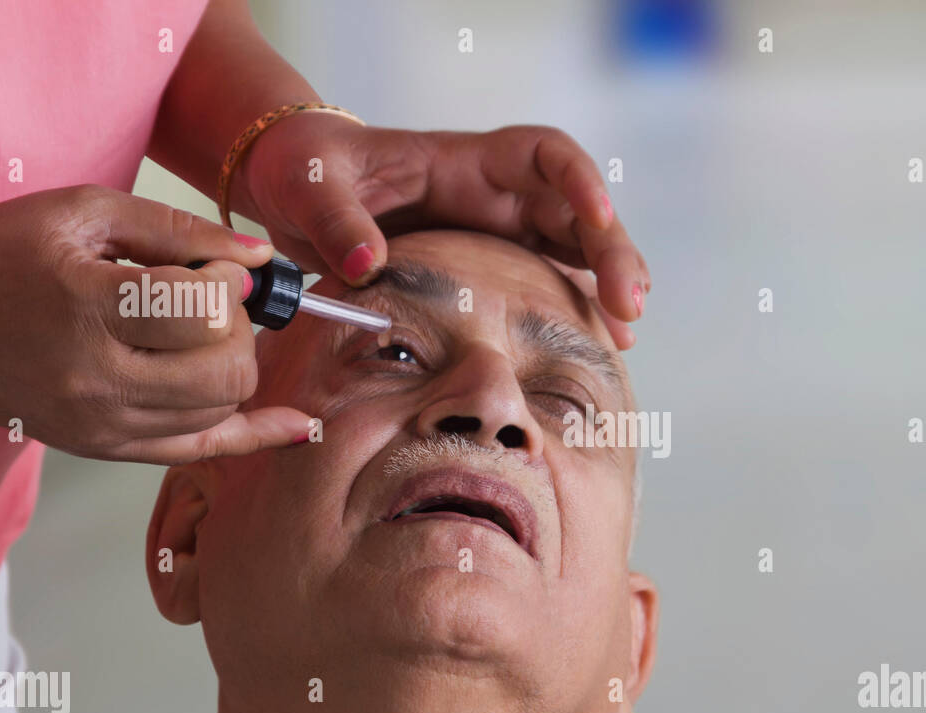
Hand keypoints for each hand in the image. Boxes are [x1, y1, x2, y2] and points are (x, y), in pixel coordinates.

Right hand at [0, 185, 311, 463]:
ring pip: (223, 408)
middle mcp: (96, 378)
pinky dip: (257, 435)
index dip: (228, 284)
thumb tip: (261, 258)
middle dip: (239, 329)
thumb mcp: (80, 214)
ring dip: (234, 366)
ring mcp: (102, 424)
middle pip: (228, 369)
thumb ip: (177, 228)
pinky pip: (203, 451)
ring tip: (197, 335)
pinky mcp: (108, 448)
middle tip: (208, 303)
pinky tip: (299, 425)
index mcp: (85, 306)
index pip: (205, 311)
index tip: (212, 269)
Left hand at [234, 117, 648, 349]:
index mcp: (467, 162)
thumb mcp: (312, 187)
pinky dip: (580, 313)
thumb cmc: (308, 172)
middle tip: (628, 303)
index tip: (597, 214)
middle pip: (579, 211)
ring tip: (626, 332)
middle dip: (611, 251)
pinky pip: (551, 287)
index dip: (578, 181)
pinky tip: (607, 346)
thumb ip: (338, 221)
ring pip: (577, 252)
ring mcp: (502, 235)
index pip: (545, 154)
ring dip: (609, 285)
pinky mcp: (495, 271)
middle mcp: (499, 197)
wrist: (297, 195)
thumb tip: (370, 266)